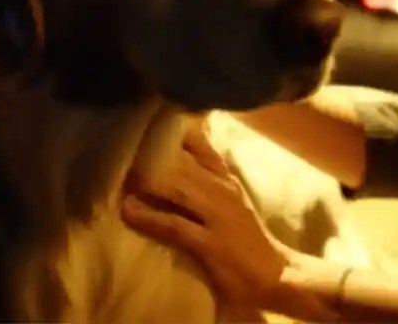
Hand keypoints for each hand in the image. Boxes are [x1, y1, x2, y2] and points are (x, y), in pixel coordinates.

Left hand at [122, 119, 334, 318]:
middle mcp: (222, 191)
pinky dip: (150, 217)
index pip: (201, 146)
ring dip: (148, 181)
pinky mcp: (210, 243)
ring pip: (179, 188)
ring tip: (122, 175)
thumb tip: (177, 162)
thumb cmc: (248, 240)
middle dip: (152, 154)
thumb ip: (209, 181)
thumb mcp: (232, 201)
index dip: (174, 133)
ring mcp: (217, 216)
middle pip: (184, 162)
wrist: (276, 274)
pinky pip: (174, 226)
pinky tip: (128, 211)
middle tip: (123, 147)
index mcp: (226, 180)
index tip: (148, 123)